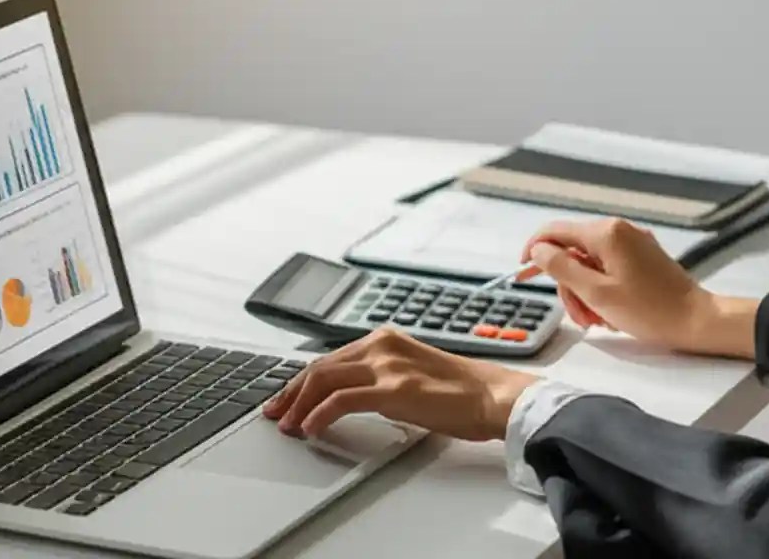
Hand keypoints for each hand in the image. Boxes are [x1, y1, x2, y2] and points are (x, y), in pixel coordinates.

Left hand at [262, 328, 538, 440]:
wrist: (492, 396)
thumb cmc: (461, 391)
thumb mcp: (413, 374)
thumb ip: (382, 378)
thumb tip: (351, 397)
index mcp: (386, 339)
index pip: (331, 358)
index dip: (303, 380)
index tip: (287, 397)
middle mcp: (382, 346)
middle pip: (320, 366)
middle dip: (291, 392)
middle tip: (276, 412)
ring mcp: (387, 365)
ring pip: (324, 380)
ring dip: (299, 405)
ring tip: (287, 425)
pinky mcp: (393, 389)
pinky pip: (341, 401)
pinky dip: (319, 415)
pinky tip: (310, 429)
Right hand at [518, 218, 756, 357]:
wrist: (697, 322)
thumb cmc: (650, 310)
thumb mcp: (596, 292)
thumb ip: (561, 267)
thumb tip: (538, 250)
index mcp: (606, 234)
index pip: (555, 231)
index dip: (534, 251)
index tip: (522, 272)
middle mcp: (619, 231)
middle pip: (572, 252)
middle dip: (568, 285)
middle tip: (578, 315)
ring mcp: (632, 243)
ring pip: (589, 264)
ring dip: (584, 293)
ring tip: (595, 320)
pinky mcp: (642, 258)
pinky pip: (608, 269)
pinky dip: (601, 290)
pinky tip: (609, 313)